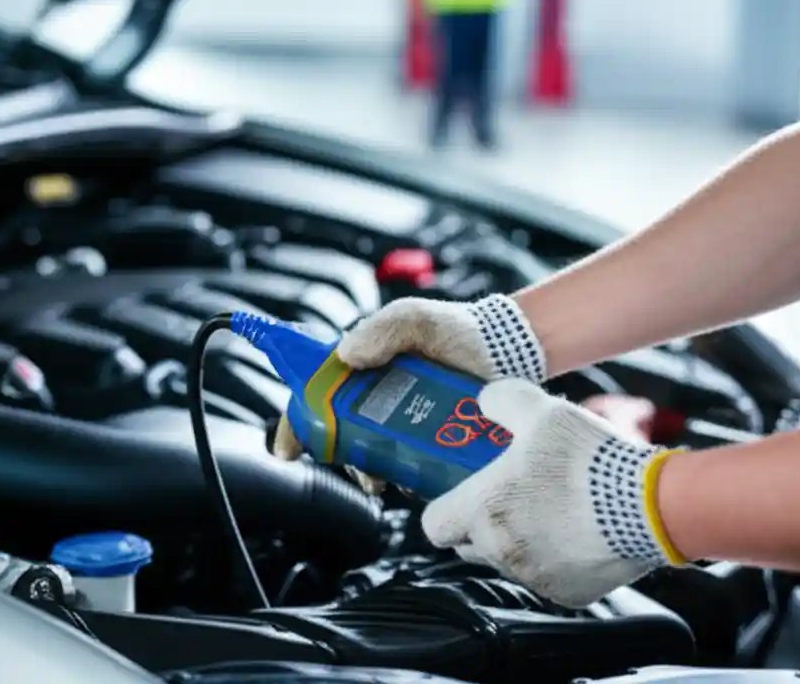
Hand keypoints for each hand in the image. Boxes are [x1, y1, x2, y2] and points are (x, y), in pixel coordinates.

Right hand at [271, 294, 547, 492]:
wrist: (512, 352)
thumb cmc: (460, 330)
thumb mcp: (415, 318)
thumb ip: (382, 328)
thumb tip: (348, 356)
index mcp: (364, 371)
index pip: (316, 397)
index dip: (296, 424)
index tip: (287, 449)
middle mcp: (378, 402)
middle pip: (339, 437)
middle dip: (336, 457)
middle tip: (354, 467)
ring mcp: (405, 428)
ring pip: (371, 459)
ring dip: (369, 473)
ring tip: (381, 479)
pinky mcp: (432, 448)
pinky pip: (410, 472)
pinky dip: (405, 481)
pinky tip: (413, 480)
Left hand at [423, 378, 687, 607]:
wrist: (649, 505)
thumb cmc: (587, 458)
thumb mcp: (540, 410)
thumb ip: (501, 400)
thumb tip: (484, 401)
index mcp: (481, 511)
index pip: (434, 525)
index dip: (443, 509)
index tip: (460, 494)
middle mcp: (499, 552)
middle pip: (469, 545)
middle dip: (481, 523)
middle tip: (509, 496)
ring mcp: (533, 577)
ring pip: (509, 561)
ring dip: (520, 540)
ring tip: (552, 508)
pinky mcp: (567, 595)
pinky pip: (548, 577)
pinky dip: (556, 560)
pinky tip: (578, 532)